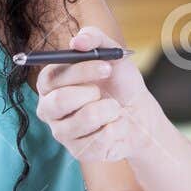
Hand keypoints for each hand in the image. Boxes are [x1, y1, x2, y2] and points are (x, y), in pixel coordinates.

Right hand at [35, 26, 165, 163]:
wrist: (139, 114)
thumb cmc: (120, 83)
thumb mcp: (113, 54)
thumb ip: (95, 38)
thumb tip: (76, 41)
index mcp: (52, 83)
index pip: (52, 76)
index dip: (79, 71)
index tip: (106, 67)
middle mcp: (50, 108)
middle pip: (58, 102)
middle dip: (91, 94)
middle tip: (107, 91)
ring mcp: (62, 132)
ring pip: (83, 120)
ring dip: (109, 111)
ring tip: (115, 109)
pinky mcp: (77, 151)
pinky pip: (98, 140)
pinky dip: (116, 129)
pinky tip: (115, 126)